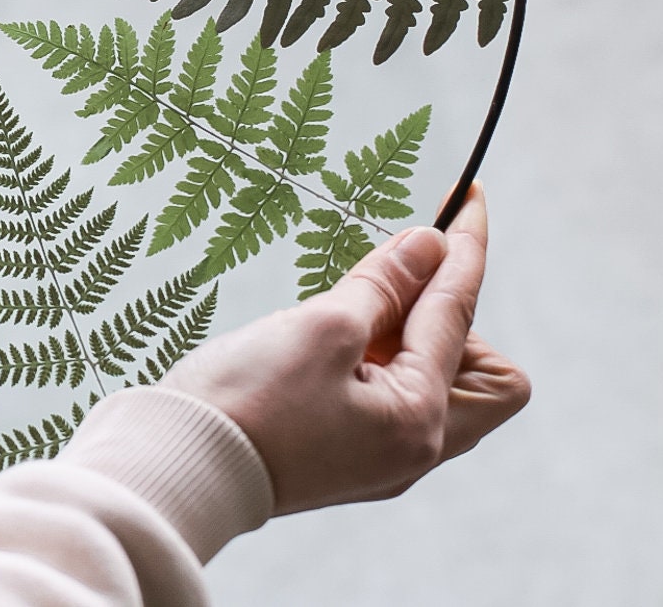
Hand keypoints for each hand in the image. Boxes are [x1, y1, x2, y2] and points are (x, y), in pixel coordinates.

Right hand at [162, 183, 528, 513]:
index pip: (458, 314)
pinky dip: (383, 362)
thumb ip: (384, 284)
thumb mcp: (321, 327)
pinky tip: (337, 340)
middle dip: (454, 318)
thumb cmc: (245, 402)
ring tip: (353, 311)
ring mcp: (383, 460)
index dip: (464, 248)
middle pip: (483, 373)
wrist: (178, 464)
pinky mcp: (349, 457)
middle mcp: (414, 450)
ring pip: (437, 387)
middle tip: (397, 285)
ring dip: (412, 338)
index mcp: (419, 421)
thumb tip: (428, 246)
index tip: (469, 198)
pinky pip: (395, 401)